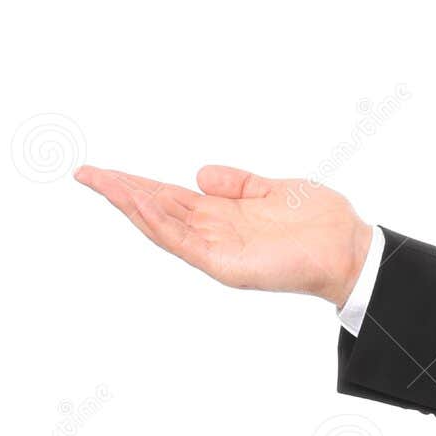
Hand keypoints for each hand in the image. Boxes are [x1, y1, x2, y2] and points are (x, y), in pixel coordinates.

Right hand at [74, 163, 372, 306]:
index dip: (138, 185)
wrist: (349, 248)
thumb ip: (238, 183)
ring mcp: (217, 250)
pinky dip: (161, 224)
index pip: (170, 198)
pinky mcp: (226, 264)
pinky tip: (142, 204)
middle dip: (123, 192)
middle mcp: (214, 233)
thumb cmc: (319, 222)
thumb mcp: (273, 190)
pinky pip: (185, 243)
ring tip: (104, 183)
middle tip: (86, 173)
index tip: (105, 171)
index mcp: (223, 215)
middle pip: (158, 210)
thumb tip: (200, 173)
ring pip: (163, 226)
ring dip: (133, 204)